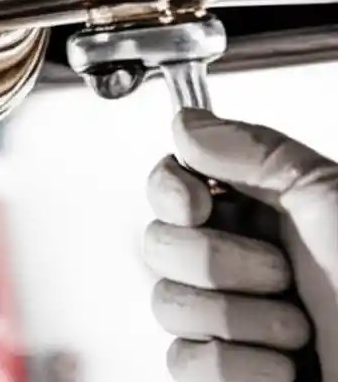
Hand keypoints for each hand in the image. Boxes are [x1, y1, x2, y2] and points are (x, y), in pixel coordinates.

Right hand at [144, 109, 337, 381]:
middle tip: (281, 275)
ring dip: (238, 320)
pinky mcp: (224, 372)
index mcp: (263, 213)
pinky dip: (237, 368)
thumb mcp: (332, 201)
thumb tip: (187, 122)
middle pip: (159, 243)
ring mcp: (228, 320)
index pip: (172, 182)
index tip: (197, 205)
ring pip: (167, 304)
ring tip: (297, 331)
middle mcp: (241, 261)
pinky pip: (183, 362)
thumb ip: (257, 152)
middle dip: (217, 264)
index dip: (170, 191)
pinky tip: (283, 367)